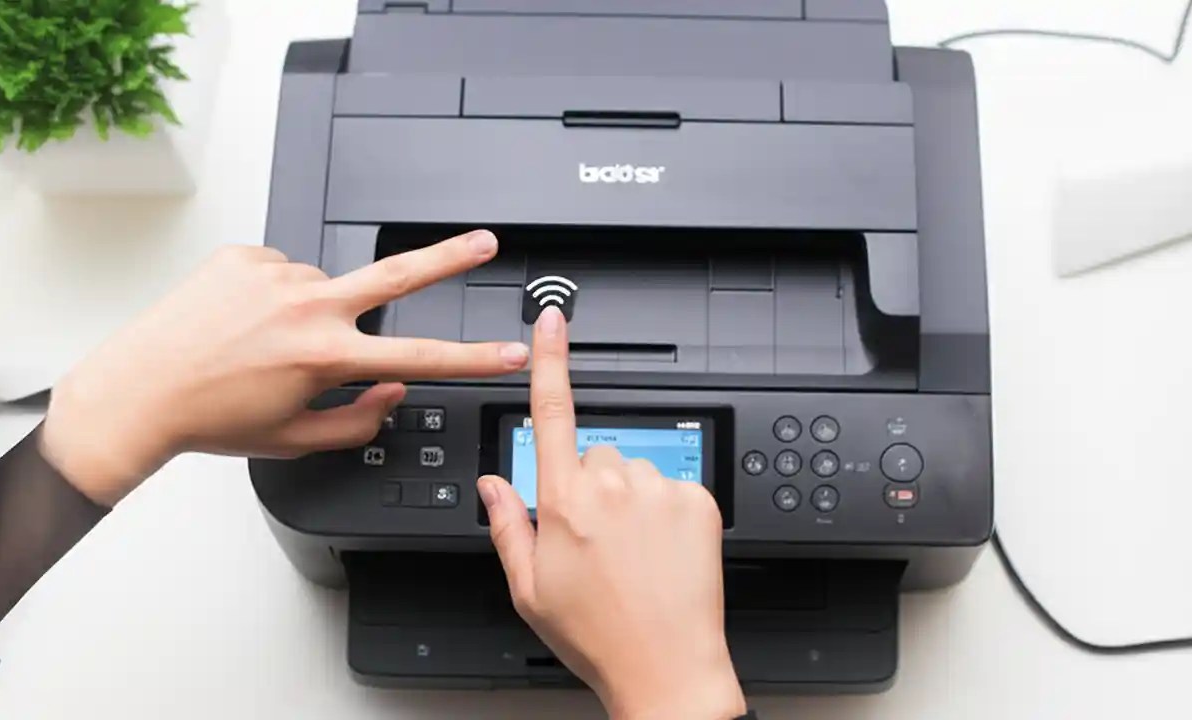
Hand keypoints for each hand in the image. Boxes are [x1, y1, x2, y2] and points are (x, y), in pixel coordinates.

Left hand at [43, 230, 527, 506]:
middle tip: (483, 241)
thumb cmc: (211, 419)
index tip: (510, 350)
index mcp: (325, 357)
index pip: (420, 358)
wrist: (140, 389)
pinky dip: (275, 295)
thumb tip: (393, 388)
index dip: (474, 357)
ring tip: (266, 341)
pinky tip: (246, 320)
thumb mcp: (295, 439)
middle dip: (448, 257)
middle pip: (397, 274)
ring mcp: (276, 275)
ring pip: (323, 287)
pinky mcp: (246, 256)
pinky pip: (283, 272)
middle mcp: (306, 307)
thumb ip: (359, 417)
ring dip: (314, 310)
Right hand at [478, 307, 744, 719]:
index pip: (551, 412)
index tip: (552, 320)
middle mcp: (612, 485)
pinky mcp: (699, 500)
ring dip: (633, 501)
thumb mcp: (529, 588)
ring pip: (637, 472)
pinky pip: (674, 487)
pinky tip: (662, 555)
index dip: (550, 360)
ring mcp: (659, 489)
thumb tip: (492, 483)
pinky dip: (668, 514)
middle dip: (593, 486)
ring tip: (634, 555)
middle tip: (598, 542)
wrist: (665, 666)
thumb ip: (508, 525)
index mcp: (564, 501)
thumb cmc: (597, 633)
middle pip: (596, 455)